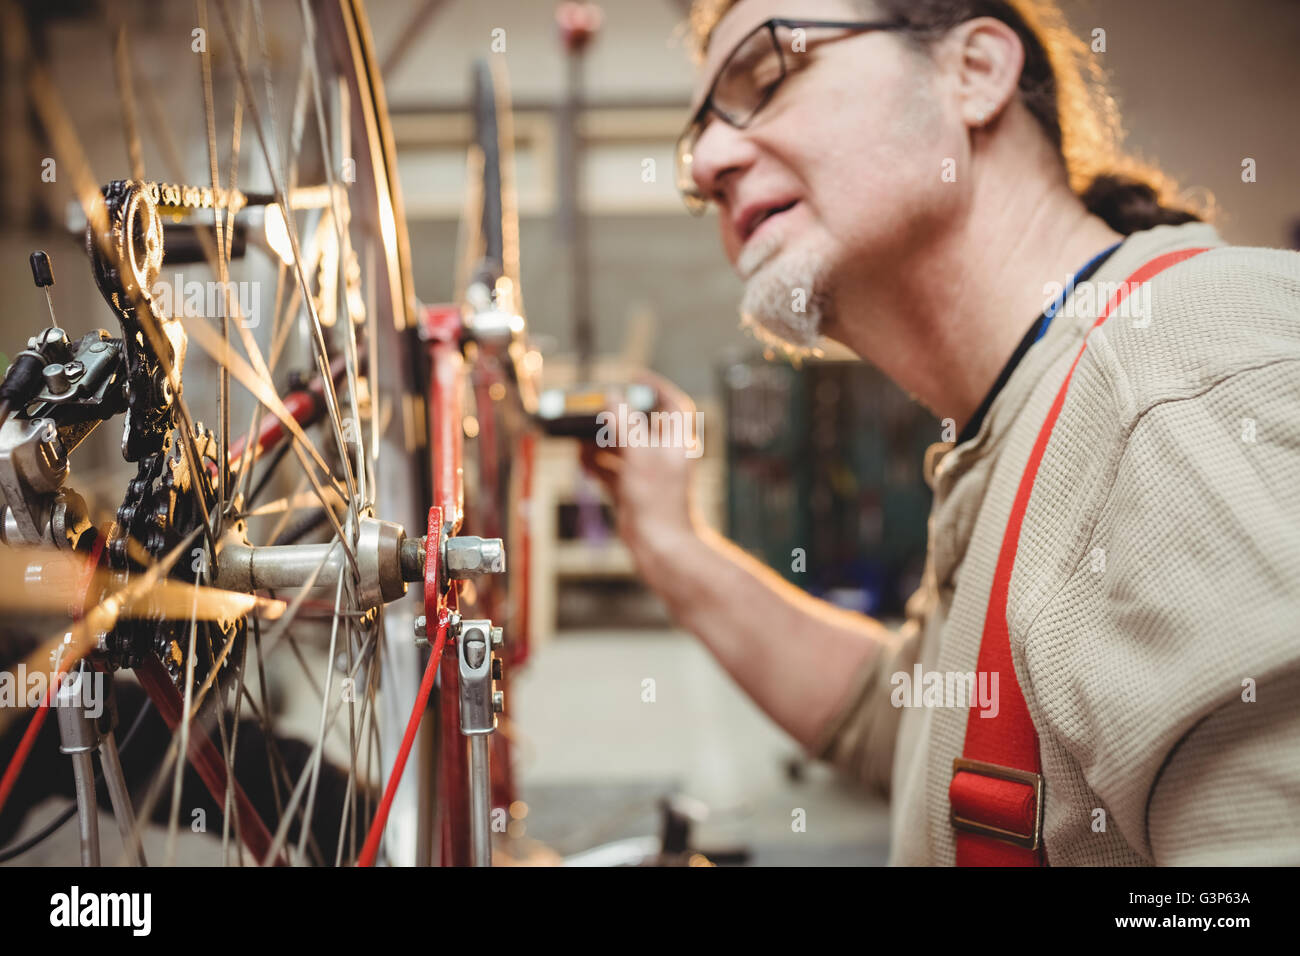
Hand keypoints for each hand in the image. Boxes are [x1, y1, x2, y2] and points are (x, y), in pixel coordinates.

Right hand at [579, 372, 703, 573]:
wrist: (659, 546)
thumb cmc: (658, 500)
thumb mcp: (640, 453)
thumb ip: (625, 422)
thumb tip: (613, 397)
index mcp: (676, 442)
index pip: (672, 404)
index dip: (655, 387)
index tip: (634, 377)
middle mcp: (664, 455)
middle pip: (640, 425)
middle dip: (616, 416)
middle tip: (594, 407)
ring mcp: (647, 474)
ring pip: (622, 448)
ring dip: (601, 441)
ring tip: (579, 436)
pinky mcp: (632, 492)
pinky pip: (611, 470)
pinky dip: (597, 464)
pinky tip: (581, 460)